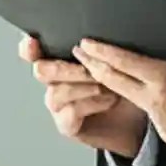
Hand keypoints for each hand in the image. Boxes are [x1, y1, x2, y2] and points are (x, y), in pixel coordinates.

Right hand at [19, 36, 148, 158]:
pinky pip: (70, 112)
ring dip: (82, 87)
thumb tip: (92, 40)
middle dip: (64, 68)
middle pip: (42, 71)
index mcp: (60, 62)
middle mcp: (55, 83)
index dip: (29, 48)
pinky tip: (110, 100)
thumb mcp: (115, 63)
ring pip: (55, 93)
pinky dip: (91, 103)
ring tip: (107, 86)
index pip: (33, 52)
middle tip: (90, 68)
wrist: (137, 122)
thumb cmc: (125, 88)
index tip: (34, 43)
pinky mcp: (67, 125)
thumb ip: (99, 50)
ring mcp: (59, 106)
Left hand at [72, 39, 165, 160]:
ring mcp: (160, 122)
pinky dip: (155, 107)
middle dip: (94, 67)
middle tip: (82, 56)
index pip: (123, 62)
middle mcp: (158, 102)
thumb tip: (162, 63)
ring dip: (126, 88)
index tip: (87, 45)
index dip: (101, 52)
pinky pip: (154, 117)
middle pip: (115, 82)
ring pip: (136, 100)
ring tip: (128, 79)